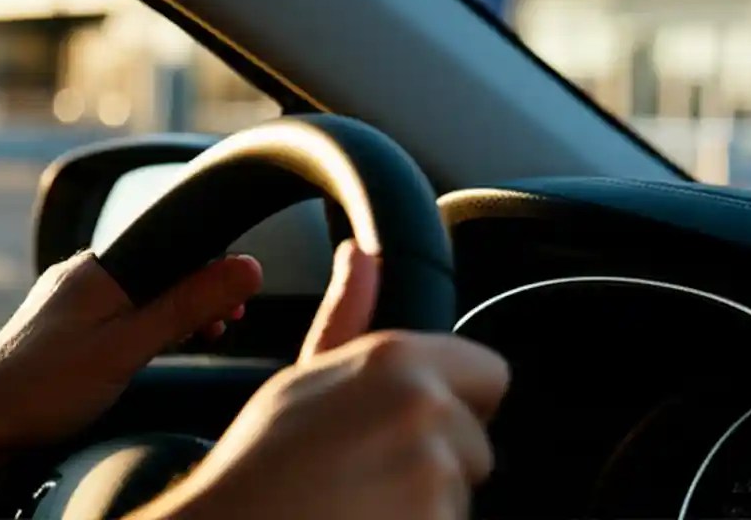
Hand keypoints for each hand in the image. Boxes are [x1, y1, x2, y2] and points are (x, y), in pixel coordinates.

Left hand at [0, 251, 260, 458]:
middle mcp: (84, 274)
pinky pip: (124, 312)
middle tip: (224, 325)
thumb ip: (186, 306)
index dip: (214, 267)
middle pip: (161, 267)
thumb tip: (245, 269)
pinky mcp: (69, 326)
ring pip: (144, 292)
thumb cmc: (42, 388)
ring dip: (178, 313)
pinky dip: (151, 326)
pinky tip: (159, 348)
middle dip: (200, 292)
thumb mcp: (127, 347)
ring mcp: (75, 300)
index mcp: (98, 267)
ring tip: (200, 338)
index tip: (239, 299)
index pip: (173, 243)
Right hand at [137, 241, 509, 519]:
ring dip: (425, 504)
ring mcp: (435, 476)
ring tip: (361, 503)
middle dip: (439, 463)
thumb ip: (347, 316)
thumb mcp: (301, 379)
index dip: (459, 402)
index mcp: (397, 360)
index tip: (416, 426)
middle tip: (369, 474)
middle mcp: (426, 409)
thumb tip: (361, 255)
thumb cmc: (258, 469)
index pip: (491, 374)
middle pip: (476, 443)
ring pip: (461, 493)